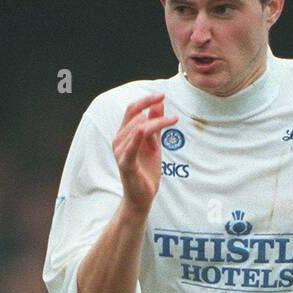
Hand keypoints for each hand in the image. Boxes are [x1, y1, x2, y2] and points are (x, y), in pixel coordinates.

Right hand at [112, 94, 177, 213]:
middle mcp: (118, 140)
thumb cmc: (146, 171)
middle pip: (137, 117)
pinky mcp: (126, 164)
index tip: (162, 95)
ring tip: (172, 124)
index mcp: (124, 134)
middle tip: (173, 120)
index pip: (132, 109)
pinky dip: (138, 136)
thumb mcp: (154, 143)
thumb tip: (159, 103)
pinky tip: (146, 128)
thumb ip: (155, 124)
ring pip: (138, 128)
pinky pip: (131, 146)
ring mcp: (120, 152)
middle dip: (156, 116)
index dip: (146, 100)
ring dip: (157, 124)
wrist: (142, 196)